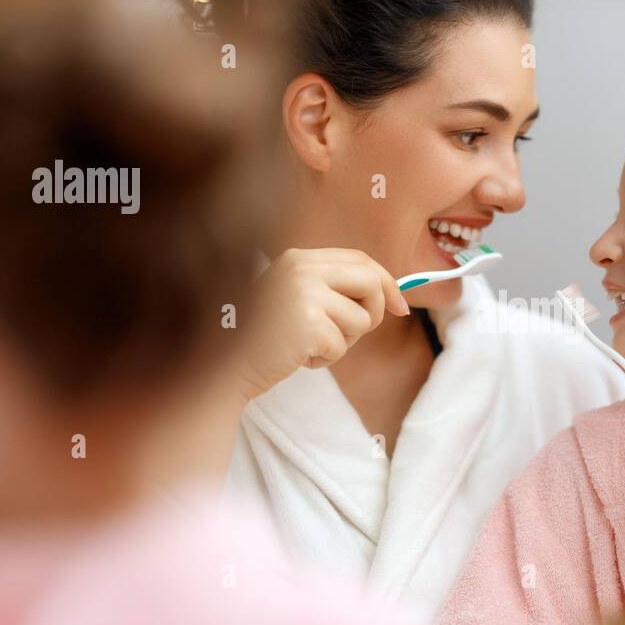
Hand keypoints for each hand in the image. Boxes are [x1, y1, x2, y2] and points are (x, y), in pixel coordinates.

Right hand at [236, 248, 408, 400]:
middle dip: (374, 311)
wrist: (225, 365)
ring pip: (362, 320)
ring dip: (344, 342)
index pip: (360, 259)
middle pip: (371, 282)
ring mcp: (305, 294)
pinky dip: (326, 359)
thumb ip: (333, 289)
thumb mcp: (296, 299)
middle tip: (352, 333)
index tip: (400, 307)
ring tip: (310, 345)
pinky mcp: (309, 324)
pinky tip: (299, 357)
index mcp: (300, 258)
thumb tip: (390, 296)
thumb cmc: (265, 337)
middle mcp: (302, 268)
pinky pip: (342, 346)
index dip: (386, 283)